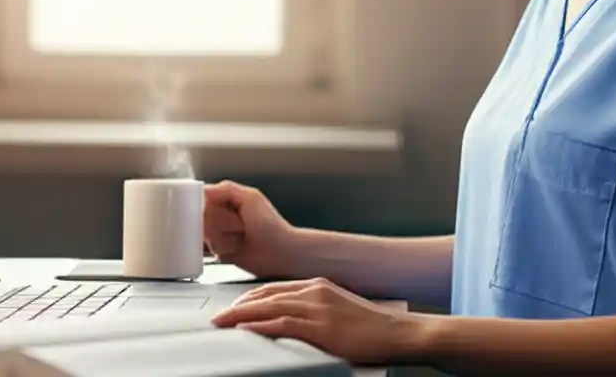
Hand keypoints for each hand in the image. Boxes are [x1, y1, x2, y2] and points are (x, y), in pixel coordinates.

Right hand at [203, 180, 300, 278]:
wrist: (279, 253)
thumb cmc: (270, 225)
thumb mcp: (251, 198)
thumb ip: (227, 189)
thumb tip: (205, 189)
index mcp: (228, 199)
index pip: (203, 198)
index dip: (210, 206)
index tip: (223, 209)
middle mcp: (221, 215)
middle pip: (203, 217)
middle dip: (224, 222)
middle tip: (241, 223)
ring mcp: (220, 233)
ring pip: (206, 234)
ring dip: (226, 236)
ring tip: (242, 236)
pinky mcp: (220, 251)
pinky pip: (210, 249)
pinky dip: (225, 249)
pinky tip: (238, 248)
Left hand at [211, 277, 426, 365]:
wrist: (397, 331)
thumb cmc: (372, 326)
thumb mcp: (338, 310)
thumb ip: (314, 312)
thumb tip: (291, 323)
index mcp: (317, 285)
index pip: (274, 289)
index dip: (249, 298)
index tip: (233, 307)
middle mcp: (314, 291)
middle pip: (266, 295)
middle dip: (238, 306)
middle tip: (218, 316)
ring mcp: (317, 307)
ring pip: (268, 307)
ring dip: (240, 316)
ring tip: (221, 323)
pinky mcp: (321, 326)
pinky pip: (282, 324)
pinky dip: (260, 326)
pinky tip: (246, 330)